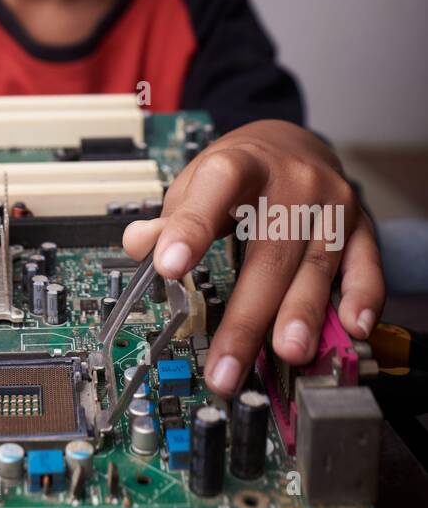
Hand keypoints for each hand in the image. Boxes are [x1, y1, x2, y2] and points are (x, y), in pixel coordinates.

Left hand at [122, 120, 384, 396]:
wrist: (293, 145)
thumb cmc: (242, 171)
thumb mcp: (199, 180)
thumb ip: (172, 216)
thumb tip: (140, 245)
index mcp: (241, 163)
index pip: (215, 188)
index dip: (191, 227)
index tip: (168, 265)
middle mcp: (292, 181)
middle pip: (269, 251)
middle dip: (247, 314)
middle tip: (226, 363)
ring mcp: (331, 204)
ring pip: (317, 265)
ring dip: (302, 314)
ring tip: (288, 353)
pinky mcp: (361, 225)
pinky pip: (366, 264)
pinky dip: (363, 297)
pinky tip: (353, 326)